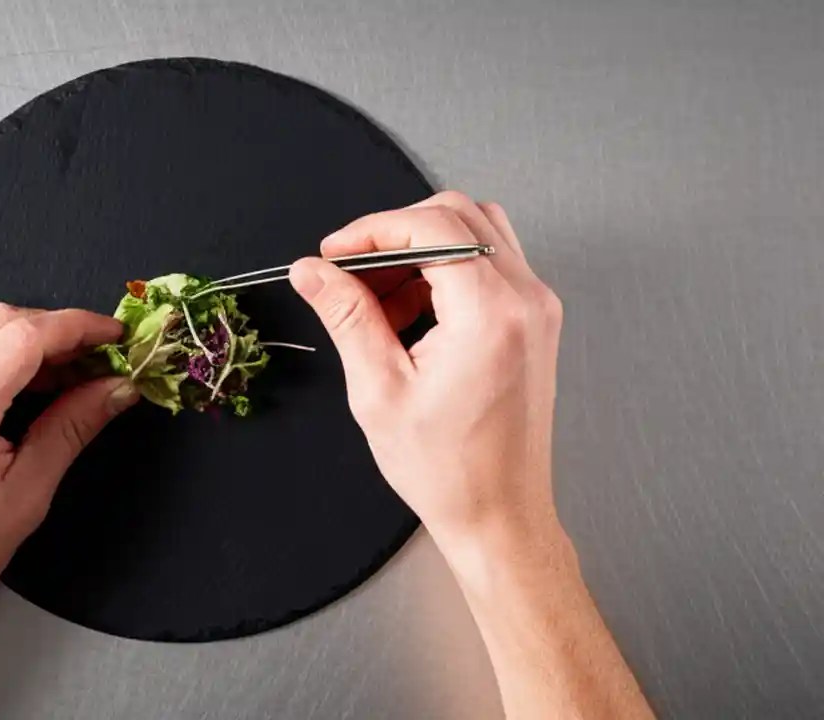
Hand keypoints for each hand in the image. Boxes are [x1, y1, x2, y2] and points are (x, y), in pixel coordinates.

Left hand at [0, 304, 138, 626]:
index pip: (23, 338)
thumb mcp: (26, 495)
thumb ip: (72, 429)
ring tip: (49, 371)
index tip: (112, 335)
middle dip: (53, 329)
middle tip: (90, 360)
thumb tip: (117, 388)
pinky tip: (0, 373)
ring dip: (14, 332)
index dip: (77, 327)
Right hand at [290, 191, 563, 550]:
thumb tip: (312, 272)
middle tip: (349, 270)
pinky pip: (490, 263)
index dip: (372, 229)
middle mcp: (526, 300)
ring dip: (422, 248)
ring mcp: (537, 308)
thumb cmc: (446, 469)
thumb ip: (346, 317)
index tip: (332, 254)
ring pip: (478, 231)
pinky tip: (411, 312)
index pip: (432, 227)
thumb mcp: (379, 390)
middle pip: (458, 214)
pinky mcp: (535, 320)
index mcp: (490, 314)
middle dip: (394, 233)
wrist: (499, 514)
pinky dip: (447, 269)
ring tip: (380, 298)